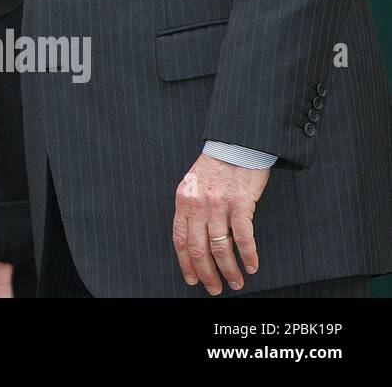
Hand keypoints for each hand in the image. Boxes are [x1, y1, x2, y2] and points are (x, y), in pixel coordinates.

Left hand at [172, 153, 269, 294]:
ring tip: (236, 282)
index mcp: (183, 201)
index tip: (192, 280)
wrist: (235, 145)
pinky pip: (244, 237)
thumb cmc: (215, 167)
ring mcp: (218, 204)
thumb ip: (191, 209)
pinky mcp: (240, 203)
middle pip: (199, 249)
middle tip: (215, 289)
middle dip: (207, 273)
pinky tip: (252, 266)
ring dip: (229, 270)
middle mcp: (197, 204)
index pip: (180, 239)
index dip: (186, 263)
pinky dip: (249, 255)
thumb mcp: (193, 186)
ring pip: (221, 247)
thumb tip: (193, 239)